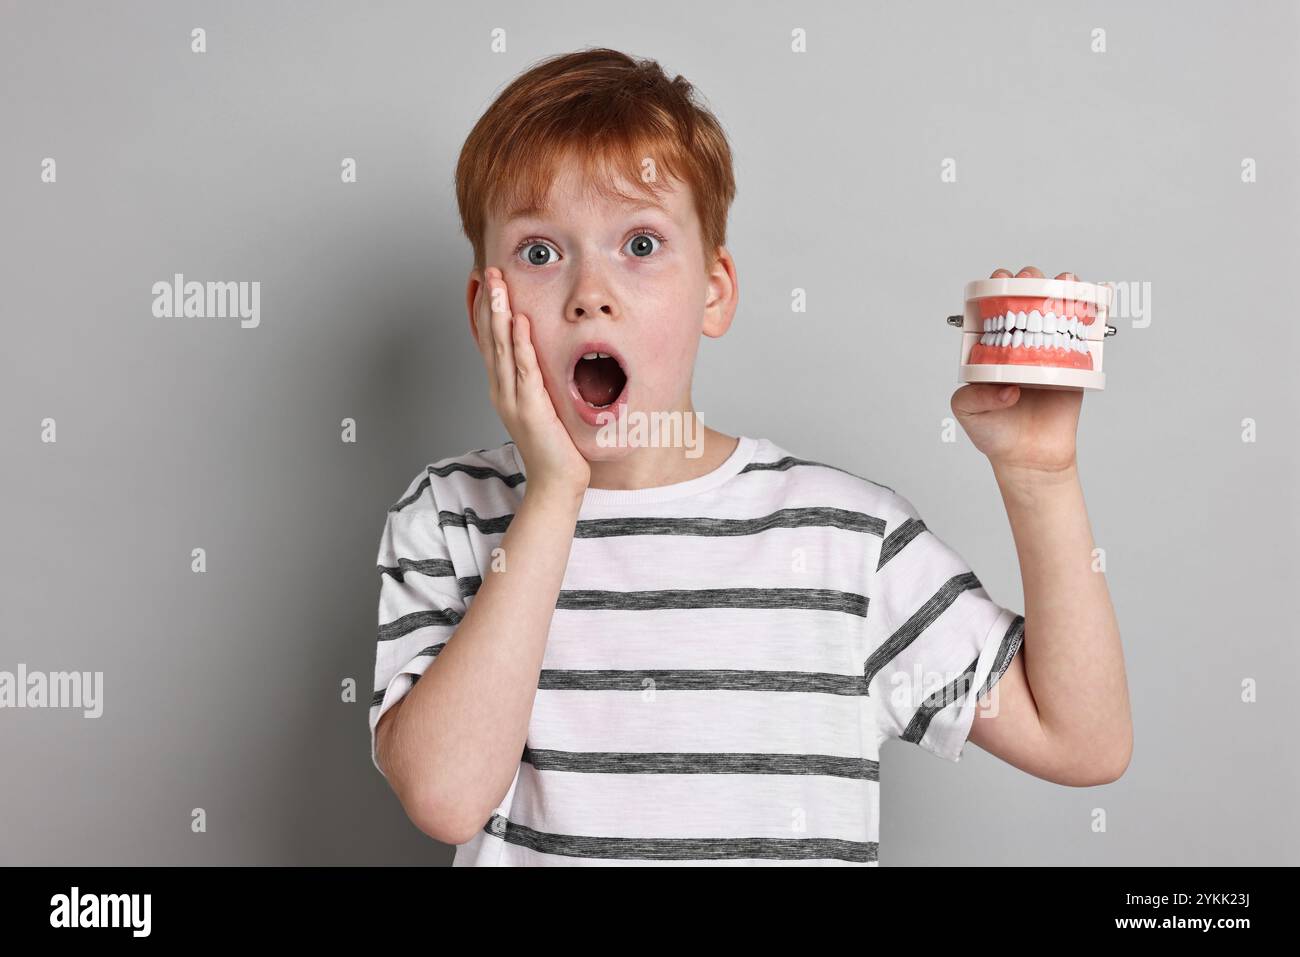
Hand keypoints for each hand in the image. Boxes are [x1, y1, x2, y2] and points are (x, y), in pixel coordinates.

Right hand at [470, 266, 589, 496]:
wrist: (556, 483)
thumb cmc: (556, 447)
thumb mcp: (544, 406)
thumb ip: (539, 382)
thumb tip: (545, 359)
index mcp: (504, 389)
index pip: (490, 342)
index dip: (486, 311)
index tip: (486, 283)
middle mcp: (502, 390)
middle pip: (491, 339)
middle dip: (489, 303)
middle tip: (488, 271)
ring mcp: (513, 399)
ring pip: (502, 349)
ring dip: (499, 314)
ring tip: (497, 285)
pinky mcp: (531, 408)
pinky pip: (525, 369)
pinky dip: (520, 344)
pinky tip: (519, 321)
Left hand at [950, 266, 1082, 475]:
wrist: (1029, 459)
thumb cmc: (994, 432)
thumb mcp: (969, 413)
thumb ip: (975, 398)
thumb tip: (1008, 388)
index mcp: (992, 349)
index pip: (992, 310)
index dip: (995, 289)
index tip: (999, 281)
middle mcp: (1020, 345)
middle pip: (1026, 302)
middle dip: (1028, 283)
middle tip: (1031, 281)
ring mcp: (1049, 352)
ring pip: (1057, 312)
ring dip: (1062, 290)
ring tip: (1064, 282)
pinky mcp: (1076, 364)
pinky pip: (1085, 335)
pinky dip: (1094, 312)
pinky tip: (1098, 295)